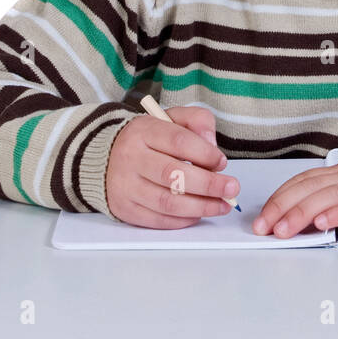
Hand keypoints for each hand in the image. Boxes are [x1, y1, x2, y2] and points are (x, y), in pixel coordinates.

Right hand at [104, 105, 240, 228]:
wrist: (105, 157)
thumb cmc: (146, 139)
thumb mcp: (169, 118)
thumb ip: (196, 121)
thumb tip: (212, 144)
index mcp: (142, 131)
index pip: (179, 141)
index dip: (206, 154)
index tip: (222, 162)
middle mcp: (130, 158)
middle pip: (174, 175)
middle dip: (209, 184)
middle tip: (232, 189)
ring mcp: (125, 186)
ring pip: (167, 202)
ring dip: (201, 207)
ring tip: (222, 205)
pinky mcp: (124, 208)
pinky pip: (158, 220)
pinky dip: (183, 220)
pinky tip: (198, 213)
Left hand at [252, 150, 337, 237]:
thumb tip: (312, 214)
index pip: (304, 180)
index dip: (280, 197)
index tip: (263, 216)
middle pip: (309, 187)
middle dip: (282, 207)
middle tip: (263, 227)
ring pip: (329, 196)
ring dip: (301, 213)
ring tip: (282, 230)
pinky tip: (323, 222)